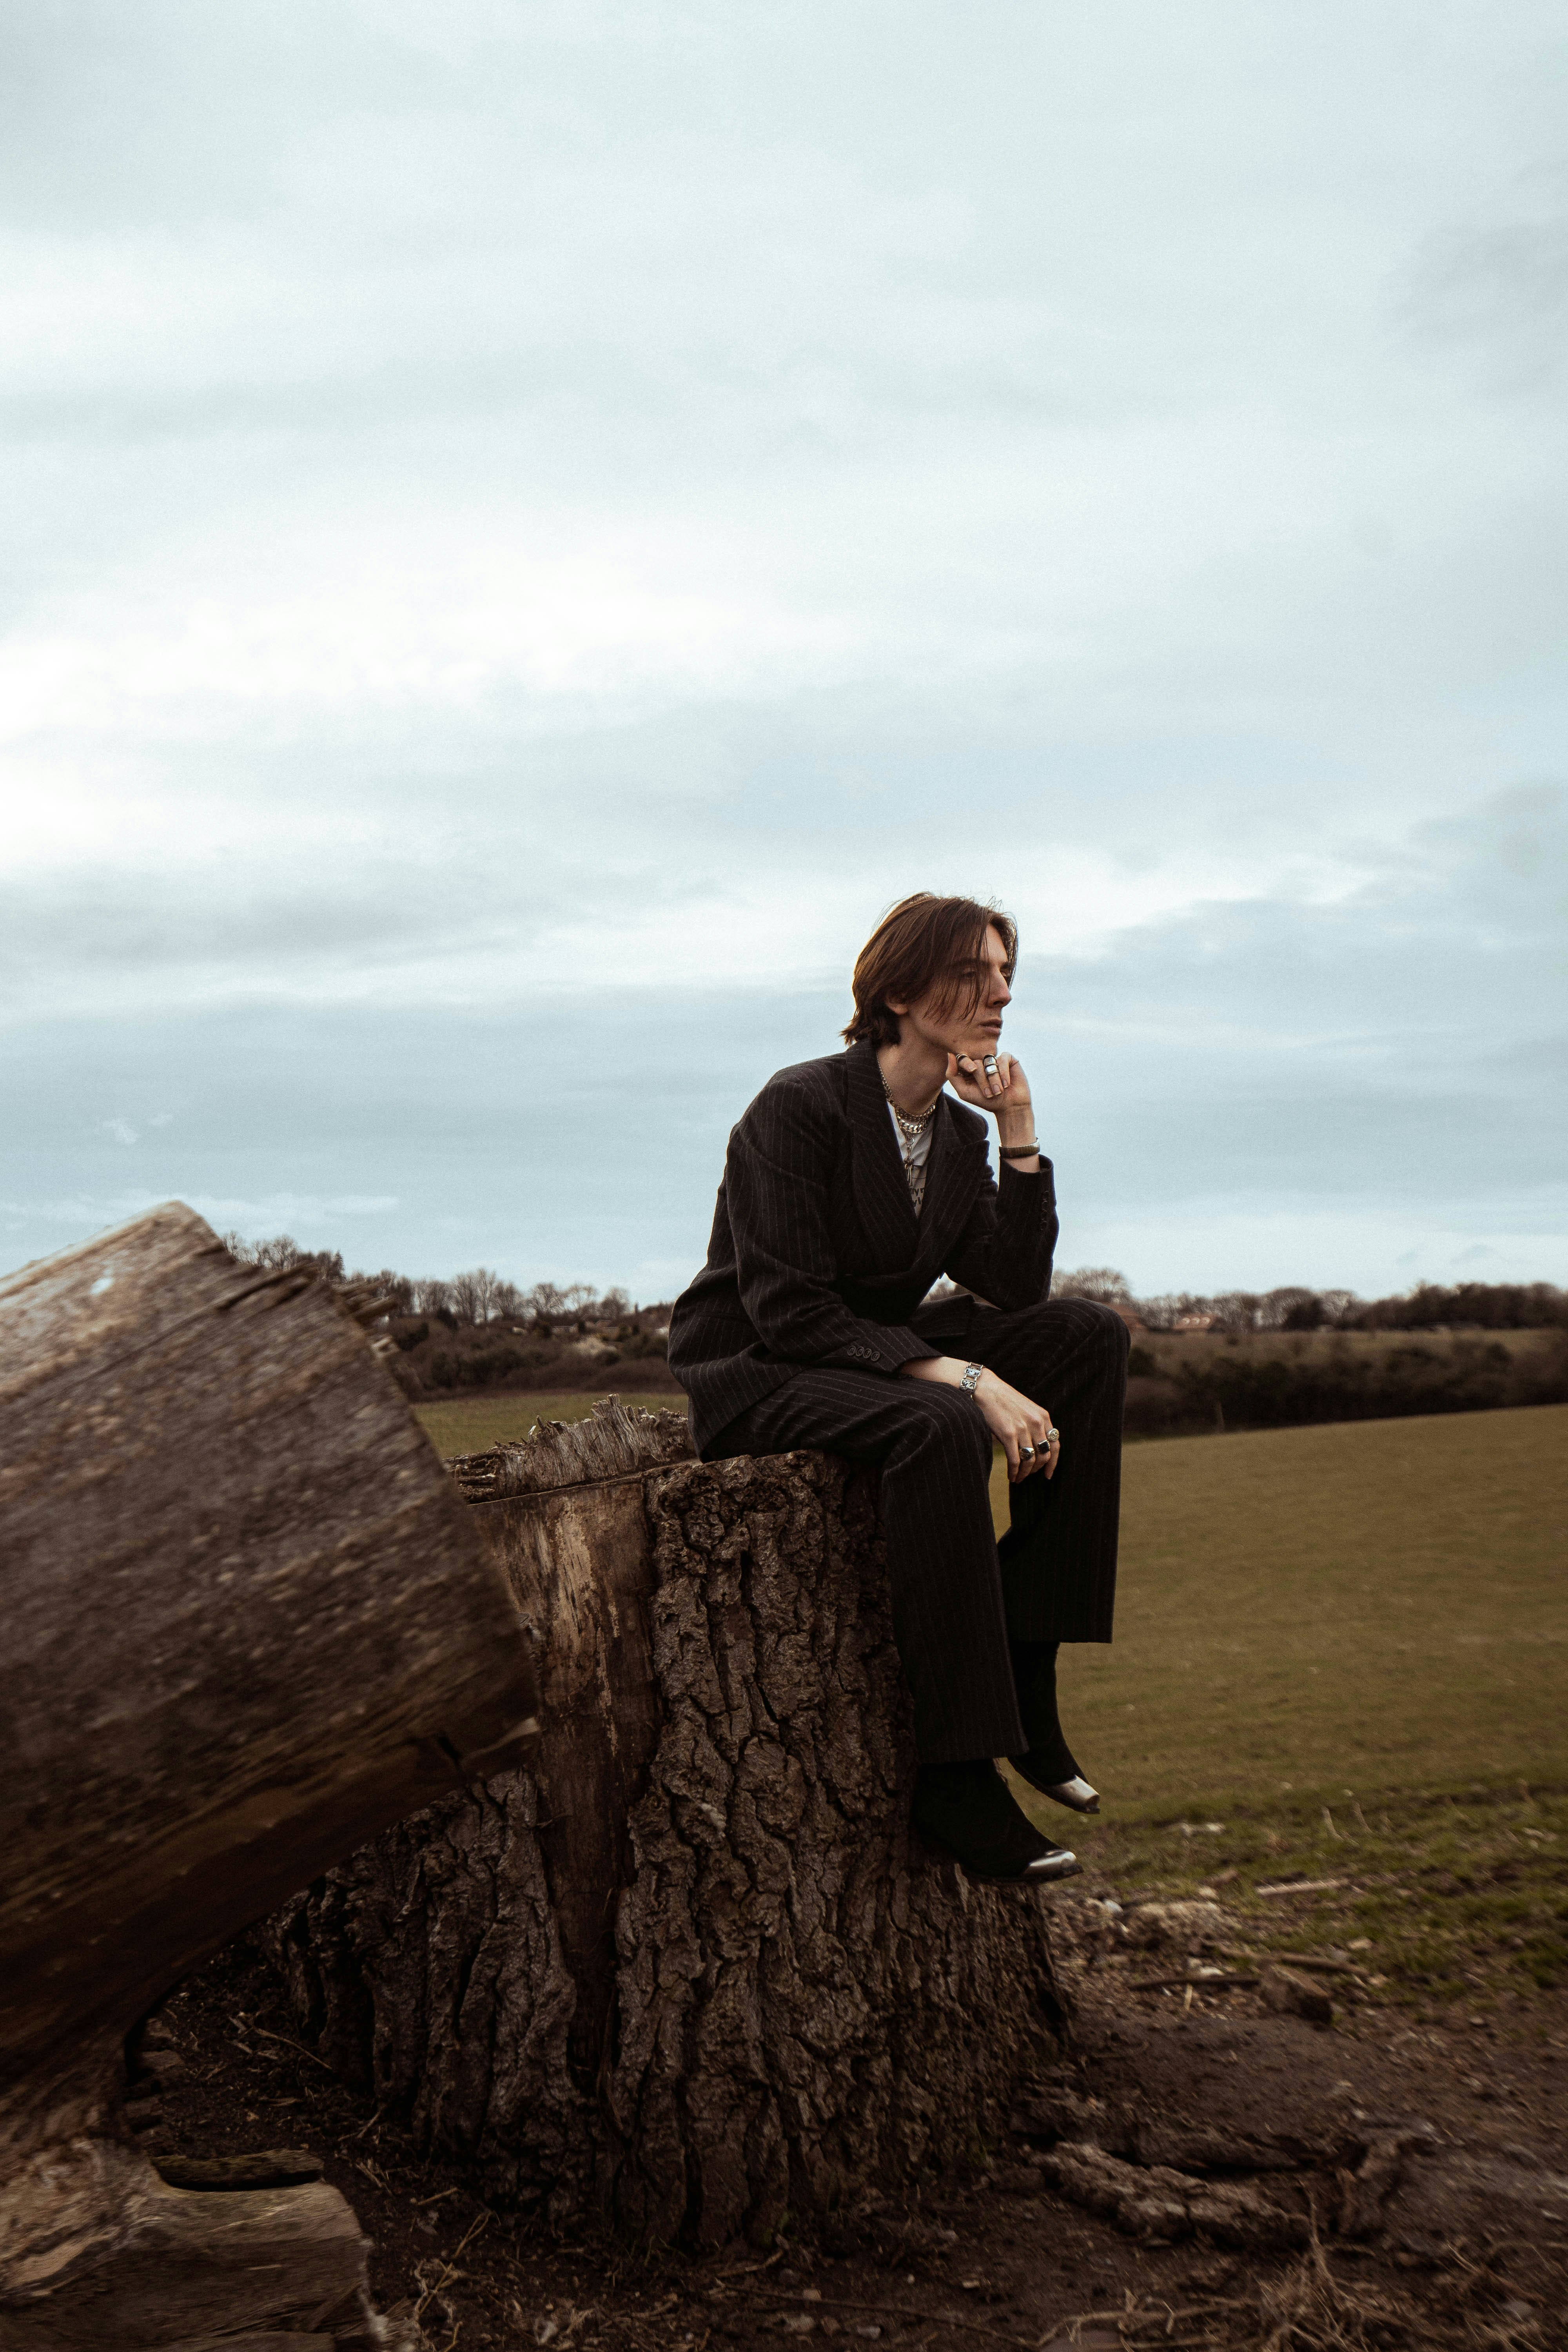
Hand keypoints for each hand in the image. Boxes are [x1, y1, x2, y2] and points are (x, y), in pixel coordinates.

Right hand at [900, 1355, 1058, 1481]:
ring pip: (1030, 1460)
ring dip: (1025, 1473)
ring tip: (1018, 1478)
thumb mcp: (1026, 1409)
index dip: (1053, 1463)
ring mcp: (1023, 1428)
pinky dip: (1015, 1472)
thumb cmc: (1003, 1400)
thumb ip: (1034, 1426)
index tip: (1047, 1475)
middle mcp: (1036, 1423)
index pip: (1055, 1445)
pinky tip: (1011, 1476)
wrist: (984, 1388)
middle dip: (1037, 1469)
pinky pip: (1015, 1460)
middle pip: (1044, 1455)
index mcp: (1043, 1417)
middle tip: (1029, 1475)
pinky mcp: (1008, 1433)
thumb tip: (1037, 1450)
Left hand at [947, 1048, 1030, 1118]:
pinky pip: (1002, 1059)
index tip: (971, 1070)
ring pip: (989, 1061)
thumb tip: (950, 1054)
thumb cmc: (986, 1101)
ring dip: (993, 1079)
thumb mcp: (964, 1092)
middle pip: (975, 1061)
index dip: (966, 1063)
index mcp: (968, 1068)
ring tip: (998, 1091)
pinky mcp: (1007, 1058)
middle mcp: (980, 1062)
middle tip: (988, 1094)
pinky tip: (1006, 1084)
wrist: (1009, 1106)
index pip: (962, 1058)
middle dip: (981, 1079)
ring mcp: (993, 1059)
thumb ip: (952, 1075)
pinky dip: (1003, 1073)